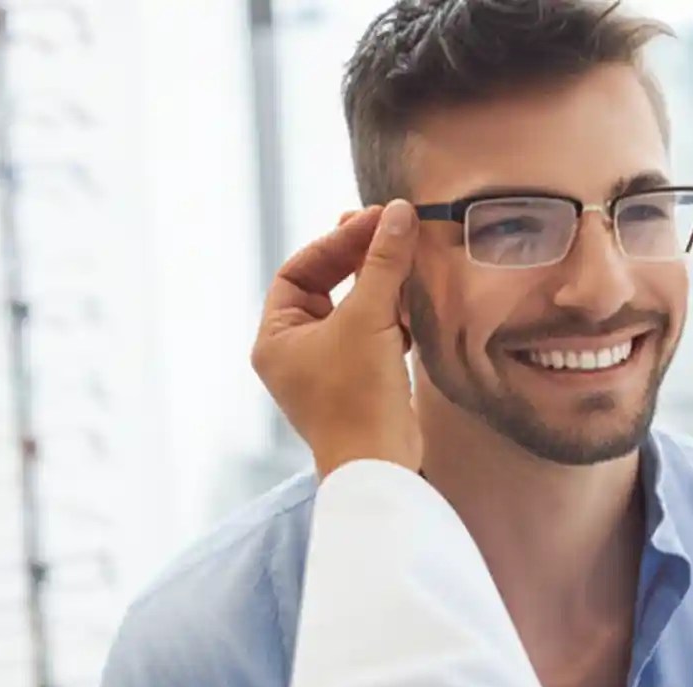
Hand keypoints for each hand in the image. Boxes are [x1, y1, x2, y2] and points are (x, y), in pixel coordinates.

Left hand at [251, 201, 421, 477]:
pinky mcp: (359, 385)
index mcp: (276, 337)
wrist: (380, 467)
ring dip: (381, 286)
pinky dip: (394, 317)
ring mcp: (327, 371)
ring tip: (410, 260)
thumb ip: (384, 262)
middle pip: (326, 287)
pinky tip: (416, 305)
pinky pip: (373, 336)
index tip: (376, 222)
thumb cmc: (358, 396)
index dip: (337, 242)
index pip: (299, 270)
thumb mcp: (370, 318)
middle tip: (392, 230)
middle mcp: (294, 353)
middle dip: (359, 260)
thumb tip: (400, 212)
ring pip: (354, 311)